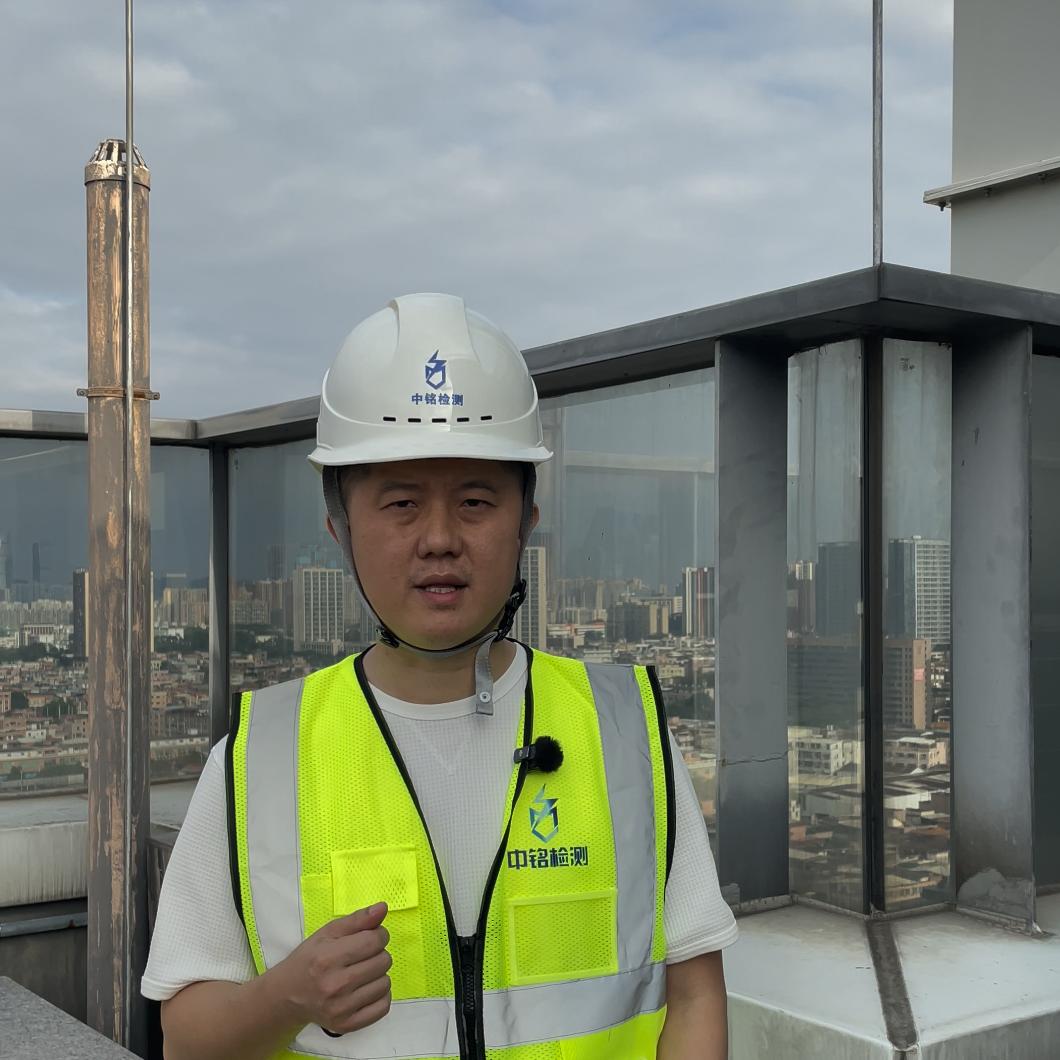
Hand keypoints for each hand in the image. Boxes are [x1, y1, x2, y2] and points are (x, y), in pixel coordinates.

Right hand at [275, 902, 391, 1034]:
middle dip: (378, 953)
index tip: (371, 937)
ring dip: (378, 975)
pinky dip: (380, 995)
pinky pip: (383, 1007)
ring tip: (362, 973)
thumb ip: (358, 919)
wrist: (288, 995)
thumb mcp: (328, 933)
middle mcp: (335, 985)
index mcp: (328, 958)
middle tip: (363, 956)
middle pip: (383, 961)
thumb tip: (383, 908)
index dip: (379, 934)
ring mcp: (341, 1008)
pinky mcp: (347, 1025)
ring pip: (385, 983)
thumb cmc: (310, 959)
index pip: (374, 941)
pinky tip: (366, 989)